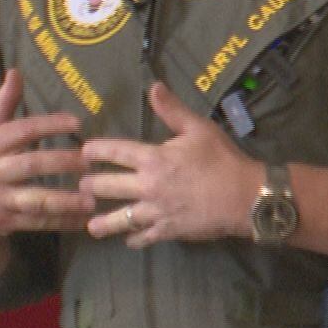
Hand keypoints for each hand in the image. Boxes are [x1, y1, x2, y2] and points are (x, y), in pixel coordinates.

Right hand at [0, 70, 95, 281]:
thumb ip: (0, 106)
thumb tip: (16, 72)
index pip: (20, 130)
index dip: (49, 125)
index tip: (76, 123)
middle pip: (31, 164)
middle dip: (63, 162)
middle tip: (92, 160)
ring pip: (35, 199)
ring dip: (66, 200)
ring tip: (93, 198)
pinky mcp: (1, 222)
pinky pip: (35, 222)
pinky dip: (60, 222)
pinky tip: (82, 221)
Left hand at [79, 81, 262, 248]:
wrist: (245, 196)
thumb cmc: (222, 159)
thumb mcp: (199, 128)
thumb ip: (172, 110)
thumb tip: (153, 87)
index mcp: (153, 158)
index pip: (114, 152)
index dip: (95, 151)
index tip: (84, 152)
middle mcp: (148, 186)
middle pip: (108, 187)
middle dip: (91, 186)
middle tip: (82, 187)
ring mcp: (156, 211)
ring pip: (120, 219)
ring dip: (103, 223)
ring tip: (90, 225)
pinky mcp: (167, 231)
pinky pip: (143, 237)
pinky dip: (133, 239)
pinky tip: (128, 239)